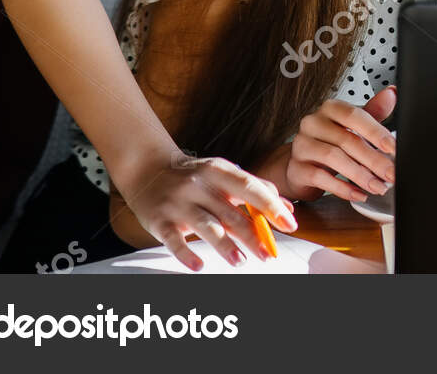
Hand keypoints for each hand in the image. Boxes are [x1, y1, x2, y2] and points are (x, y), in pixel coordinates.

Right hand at [120, 154, 296, 271]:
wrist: (147, 170)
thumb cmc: (195, 176)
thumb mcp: (224, 175)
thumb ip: (254, 190)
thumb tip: (287, 208)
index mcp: (218, 170)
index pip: (250, 187)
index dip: (271, 205)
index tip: (288, 223)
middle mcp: (199, 185)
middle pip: (231, 212)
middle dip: (253, 235)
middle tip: (269, 254)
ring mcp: (178, 203)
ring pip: (206, 226)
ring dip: (225, 245)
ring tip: (240, 261)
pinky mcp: (159, 221)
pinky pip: (173, 240)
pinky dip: (186, 253)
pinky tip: (199, 265)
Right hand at [282, 87, 398, 202]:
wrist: (303, 165)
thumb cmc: (332, 142)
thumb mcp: (354, 126)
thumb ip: (374, 111)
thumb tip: (393, 93)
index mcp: (330, 109)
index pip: (354, 116)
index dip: (375, 131)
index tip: (394, 148)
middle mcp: (312, 123)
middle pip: (347, 140)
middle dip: (373, 159)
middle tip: (391, 173)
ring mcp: (302, 146)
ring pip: (333, 158)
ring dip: (360, 175)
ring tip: (378, 186)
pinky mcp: (296, 169)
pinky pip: (321, 178)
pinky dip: (343, 188)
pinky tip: (359, 194)